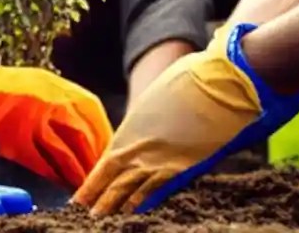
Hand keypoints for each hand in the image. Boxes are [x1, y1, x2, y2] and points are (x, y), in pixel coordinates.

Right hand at [0, 45, 111, 189]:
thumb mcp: (29, 86)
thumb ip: (52, 100)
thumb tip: (77, 124)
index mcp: (51, 83)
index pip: (90, 108)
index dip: (102, 131)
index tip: (108, 148)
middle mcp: (46, 95)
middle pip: (82, 130)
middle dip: (94, 154)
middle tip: (101, 172)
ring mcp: (29, 114)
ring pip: (65, 148)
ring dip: (77, 168)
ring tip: (84, 183)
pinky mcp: (12, 133)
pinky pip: (40, 158)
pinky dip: (51, 172)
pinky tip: (58, 182)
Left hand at [73, 23, 298, 214]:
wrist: (221, 81)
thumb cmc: (187, 80)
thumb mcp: (155, 98)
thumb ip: (144, 118)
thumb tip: (142, 124)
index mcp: (130, 133)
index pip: (102, 170)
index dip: (90, 188)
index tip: (78, 202)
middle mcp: (142, 153)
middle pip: (114, 188)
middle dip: (100, 205)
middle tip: (84, 220)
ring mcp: (164, 164)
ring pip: (135, 196)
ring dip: (120, 209)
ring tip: (105, 222)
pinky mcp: (188, 170)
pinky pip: (162, 192)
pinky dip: (148, 204)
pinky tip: (139, 212)